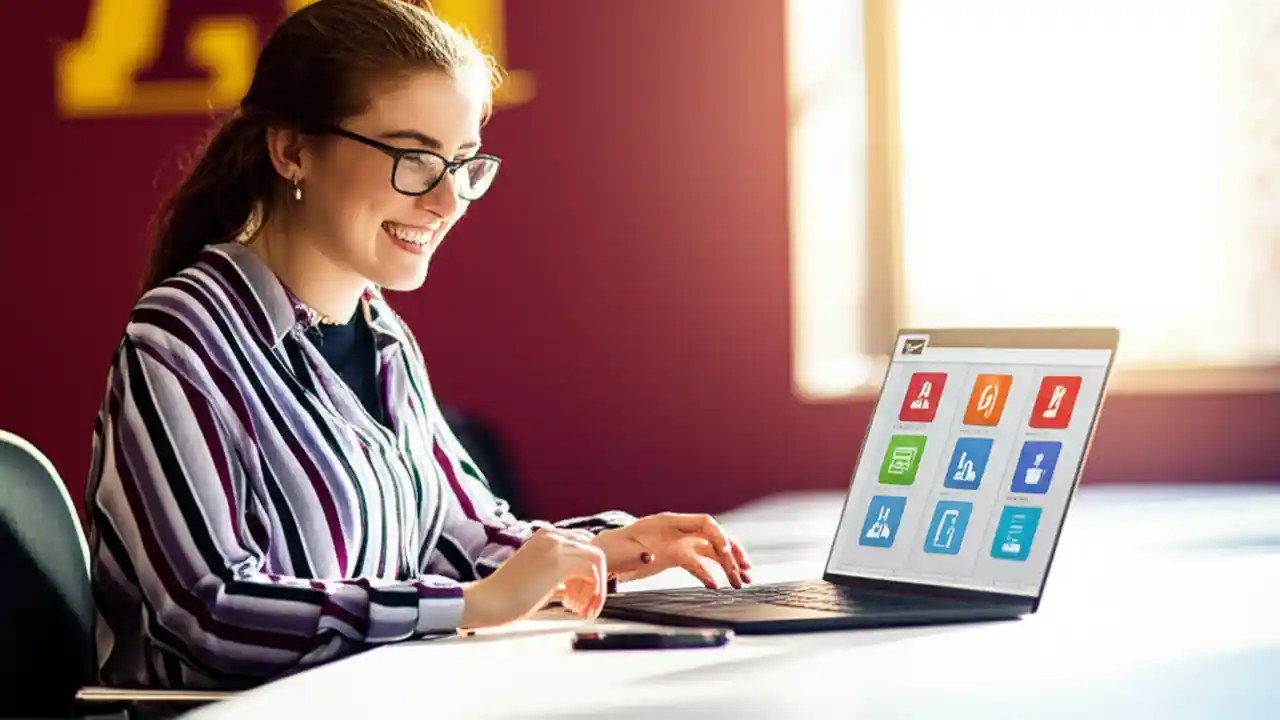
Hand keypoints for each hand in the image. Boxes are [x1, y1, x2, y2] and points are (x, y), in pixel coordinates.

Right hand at [460, 530, 607, 628]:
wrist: (487, 602)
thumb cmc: (506, 596)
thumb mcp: (538, 580)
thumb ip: (558, 579)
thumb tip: (576, 588)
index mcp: (544, 537)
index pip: (583, 545)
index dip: (588, 572)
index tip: (581, 596)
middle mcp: (551, 536)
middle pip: (594, 550)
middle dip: (596, 579)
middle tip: (584, 604)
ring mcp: (555, 546)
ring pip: (598, 559)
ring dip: (596, 587)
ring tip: (580, 608)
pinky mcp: (558, 562)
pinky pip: (593, 571)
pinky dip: (593, 592)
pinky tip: (577, 608)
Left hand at [593, 513, 751, 588]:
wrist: (604, 556)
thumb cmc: (613, 550)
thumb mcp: (623, 551)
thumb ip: (637, 553)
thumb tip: (648, 558)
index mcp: (669, 522)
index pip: (704, 522)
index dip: (720, 536)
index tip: (728, 554)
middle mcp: (678, 530)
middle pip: (713, 537)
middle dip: (731, 554)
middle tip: (743, 573)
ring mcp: (678, 543)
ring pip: (710, 550)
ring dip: (727, 564)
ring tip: (741, 580)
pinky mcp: (675, 557)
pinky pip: (699, 563)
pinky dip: (710, 573)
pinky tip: (717, 585)